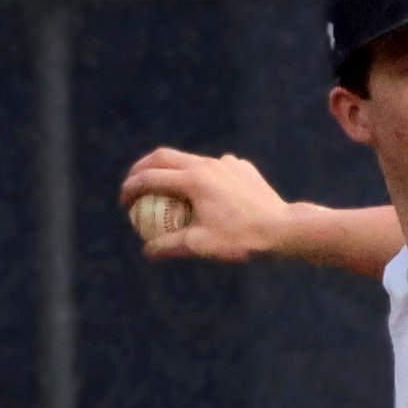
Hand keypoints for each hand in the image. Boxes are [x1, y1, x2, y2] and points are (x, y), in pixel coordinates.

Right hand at [119, 147, 292, 262]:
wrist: (284, 229)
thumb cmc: (241, 240)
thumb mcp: (200, 246)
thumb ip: (170, 246)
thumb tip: (147, 250)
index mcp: (193, 180)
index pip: (150, 178)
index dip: (131, 189)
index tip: (124, 204)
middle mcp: (207, 164)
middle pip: (164, 157)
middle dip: (142, 168)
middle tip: (133, 185)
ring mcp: (226, 163)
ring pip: (190, 159)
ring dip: (171, 171)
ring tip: (165, 189)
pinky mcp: (242, 168)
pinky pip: (214, 167)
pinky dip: (200, 176)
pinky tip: (204, 193)